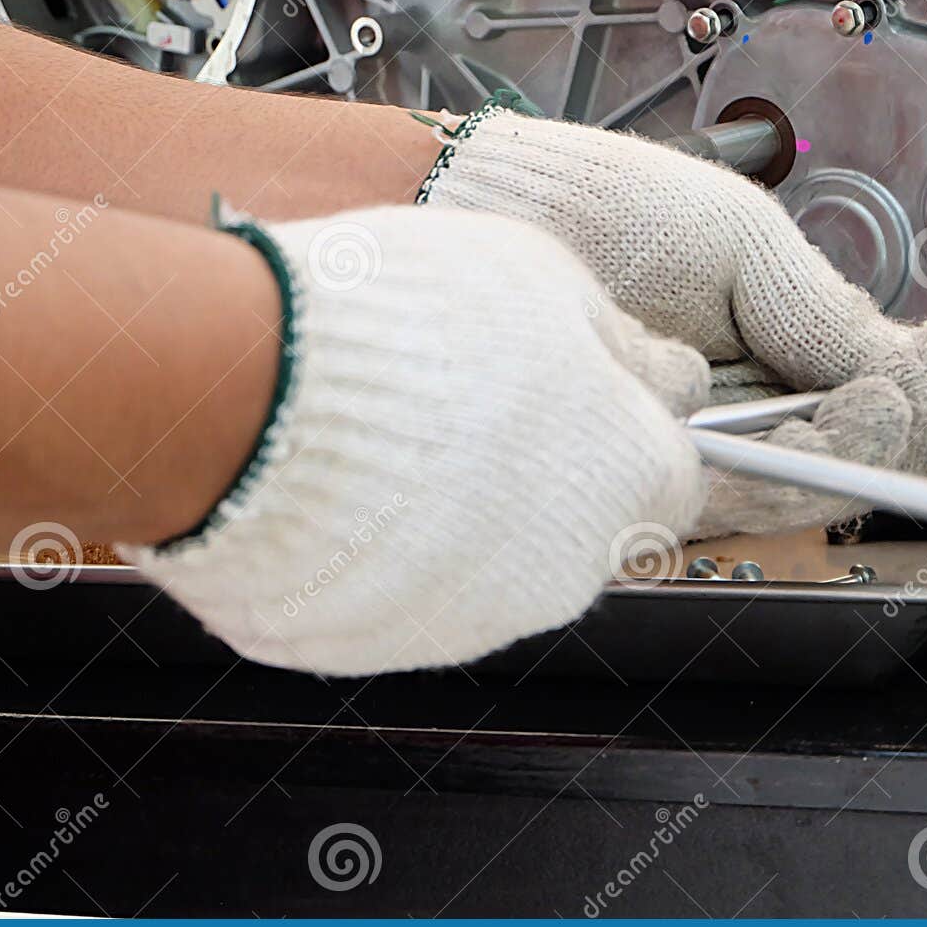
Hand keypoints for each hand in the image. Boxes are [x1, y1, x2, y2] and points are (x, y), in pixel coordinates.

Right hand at [122, 206, 709, 675]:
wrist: (252, 401)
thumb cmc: (404, 326)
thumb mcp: (548, 278)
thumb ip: (617, 340)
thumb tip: (656, 370)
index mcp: (632, 476)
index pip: (674, 475)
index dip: (631, 430)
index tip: (592, 400)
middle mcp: (573, 567)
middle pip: (589, 526)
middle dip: (554, 475)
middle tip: (481, 405)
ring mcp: (479, 619)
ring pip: (502, 566)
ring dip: (474, 514)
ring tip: (400, 438)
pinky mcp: (389, 647)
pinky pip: (415, 596)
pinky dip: (398, 553)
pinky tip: (354, 489)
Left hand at [419, 110, 926, 484]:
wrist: (497, 216)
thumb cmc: (612, 210)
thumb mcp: (744, 244)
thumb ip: (827, 311)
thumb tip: (920, 367)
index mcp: (788, 350)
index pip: (881, 403)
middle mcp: (755, 408)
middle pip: (856, 459)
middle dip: (899, 438)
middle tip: (907, 403)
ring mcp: (709, 448)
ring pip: (807, 488)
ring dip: (855, 456)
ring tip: (879, 411)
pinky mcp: (655, 475)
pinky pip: (738, 501)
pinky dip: (789, 477)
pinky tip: (811, 436)